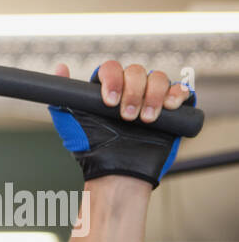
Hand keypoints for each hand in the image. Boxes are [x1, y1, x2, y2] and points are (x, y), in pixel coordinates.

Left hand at [47, 61, 195, 188]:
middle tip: (126, 117)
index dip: (112, 80)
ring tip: (145, 121)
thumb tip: (60, 67)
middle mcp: (130, 90)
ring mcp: (152, 98)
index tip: (109, 102)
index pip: (111, 69)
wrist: (117, 173)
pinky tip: (168, 107)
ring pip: (158, 78)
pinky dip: (177, 93)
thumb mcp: (70, 122)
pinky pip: (180, 90)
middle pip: (136, 71)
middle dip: (133, 92)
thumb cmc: (93, 149)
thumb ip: (63, 96)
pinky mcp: (172, 110)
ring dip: (152, 96)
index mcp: (108, 90)